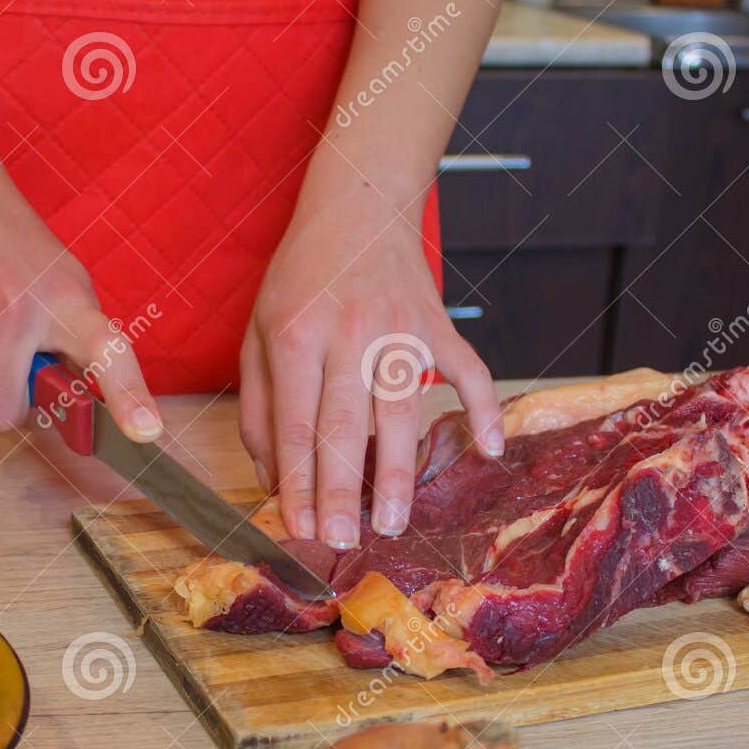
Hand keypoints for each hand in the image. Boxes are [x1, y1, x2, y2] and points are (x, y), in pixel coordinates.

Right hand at [0, 167, 161, 441]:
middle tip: (7, 365)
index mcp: (68, 303)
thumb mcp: (67, 284)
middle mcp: (16, 309)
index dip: (128, 397)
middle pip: (0, 413)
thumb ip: (78, 346)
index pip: (107, 353)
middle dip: (3, 403)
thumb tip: (84, 415)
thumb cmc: (19, 252)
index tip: (145, 431)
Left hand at [239, 183, 502, 546]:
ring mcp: (399, 329)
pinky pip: (468, 370)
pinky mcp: (438, 324)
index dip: (298, 482)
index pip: (295, 426)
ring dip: (398, 471)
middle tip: (343, 541)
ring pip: (401, 411)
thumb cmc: (300, 277)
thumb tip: (272, 477)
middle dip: (342, 492)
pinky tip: (491, 449)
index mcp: (295, 335)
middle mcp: (348, 334)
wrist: (356, 206)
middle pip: (344, 427)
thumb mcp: (258, 331)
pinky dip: (483, 408)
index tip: (301, 529)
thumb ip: (261, 406)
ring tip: (393, 521)